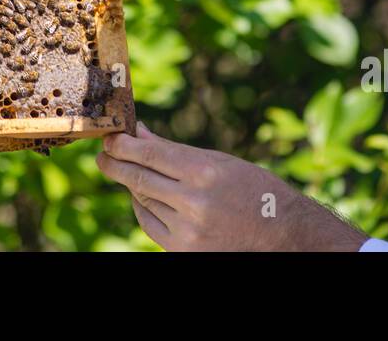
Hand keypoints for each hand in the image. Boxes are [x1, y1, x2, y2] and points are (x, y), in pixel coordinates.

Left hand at [97, 123, 369, 250]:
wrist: (285, 237)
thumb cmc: (255, 191)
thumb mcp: (221, 162)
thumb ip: (177, 152)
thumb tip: (141, 134)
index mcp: (205, 172)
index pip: (149, 154)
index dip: (123, 145)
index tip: (110, 138)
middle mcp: (193, 202)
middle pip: (138, 179)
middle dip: (115, 164)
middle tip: (103, 155)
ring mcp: (188, 231)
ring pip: (143, 201)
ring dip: (134, 186)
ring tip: (132, 172)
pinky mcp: (184, 252)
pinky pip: (150, 225)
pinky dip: (144, 209)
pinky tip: (146, 198)